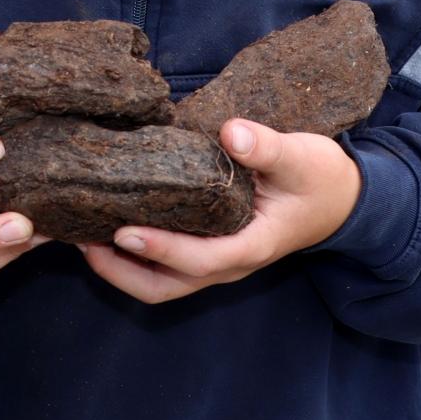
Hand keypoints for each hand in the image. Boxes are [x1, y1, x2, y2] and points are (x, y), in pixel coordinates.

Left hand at [80, 118, 361, 303]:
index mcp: (252, 245)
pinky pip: (165, 267)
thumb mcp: (301, 157)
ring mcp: (217, 262)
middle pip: (168, 287)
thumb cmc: (319, 177)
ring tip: (80, 236)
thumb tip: (231, 132)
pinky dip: (132, 256)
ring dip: (119, 268)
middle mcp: (230, 263)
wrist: (340, 198)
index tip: (122, 231)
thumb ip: (267, 147)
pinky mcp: (208, 250)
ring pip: (161, 283)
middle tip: (80, 238)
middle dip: (120, 271)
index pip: (199, 259)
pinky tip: (105, 223)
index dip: (160, 250)